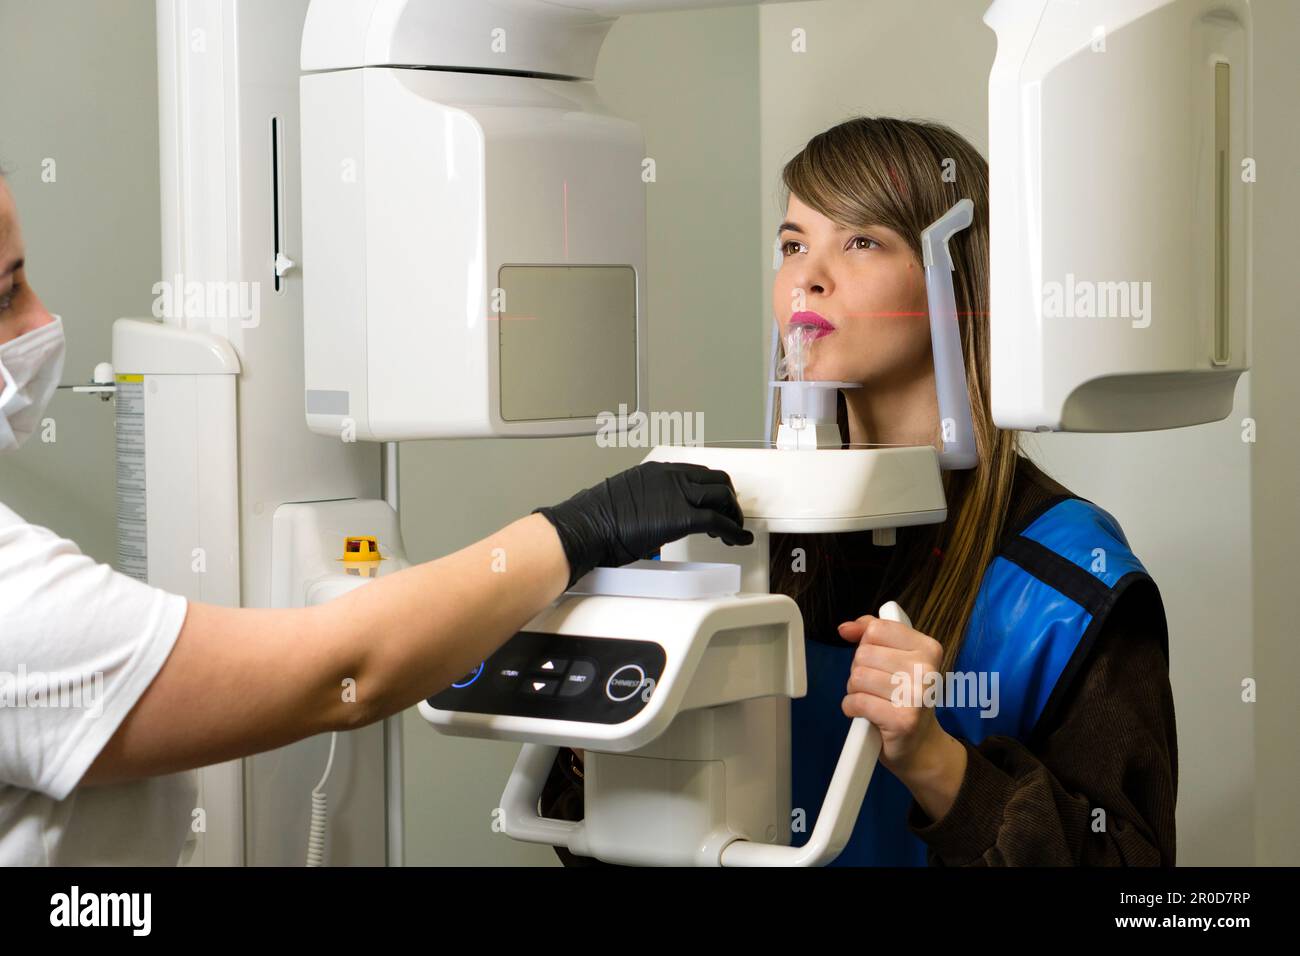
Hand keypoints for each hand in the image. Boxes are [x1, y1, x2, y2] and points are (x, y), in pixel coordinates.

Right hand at [534, 461, 753, 589]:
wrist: (586, 527)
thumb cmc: (597, 520)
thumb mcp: (626, 502)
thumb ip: (647, 506)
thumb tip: (655, 523)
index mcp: (656, 471)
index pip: (697, 473)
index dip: (711, 490)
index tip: (714, 503)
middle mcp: (670, 477)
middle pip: (716, 480)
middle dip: (728, 499)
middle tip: (729, 517)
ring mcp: (678, 494)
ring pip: (723, 495)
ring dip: (734, 514)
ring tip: (733, 531)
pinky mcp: (682, 517)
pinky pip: (719, 521)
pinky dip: (734, 531)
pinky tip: (737, 540)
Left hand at [838, 614, 963, 789]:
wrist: (921, 745)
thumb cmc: (904, 699)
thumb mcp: (895, 658)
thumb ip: (872, 635)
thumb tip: (845, 628)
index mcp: (928, 648)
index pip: (877, 629)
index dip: (866, 645)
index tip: (875, 661)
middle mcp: (927, 670)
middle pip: (863, 654)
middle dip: (860, 671)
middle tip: (876, 687)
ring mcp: (917, 695)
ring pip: (857, 677)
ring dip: (855, 691)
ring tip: (873, 700)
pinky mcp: (903, 720)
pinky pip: (857, 701)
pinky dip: (852, 708)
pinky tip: (866, 714)